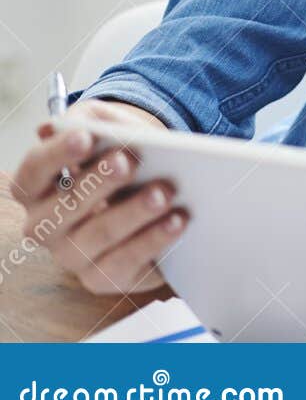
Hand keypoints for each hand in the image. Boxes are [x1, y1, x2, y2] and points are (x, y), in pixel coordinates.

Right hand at [9, 99, 183, 295]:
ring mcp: (73, 255)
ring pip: (97, 236)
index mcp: (37, 188)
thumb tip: (52, 128)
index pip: (32, 172)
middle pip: (64, 208)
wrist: (159, 186)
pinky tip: (178, 221)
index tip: (85, 137)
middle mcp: (47, 226)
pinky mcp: (104, 277)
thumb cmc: (126, 152)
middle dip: (99, 183)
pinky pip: (124, 265)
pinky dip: (152, 241)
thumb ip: (87, 121)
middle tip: (130, 161)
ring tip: (164, 192)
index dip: (56, 155)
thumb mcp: (109, 127)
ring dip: (132, 213)